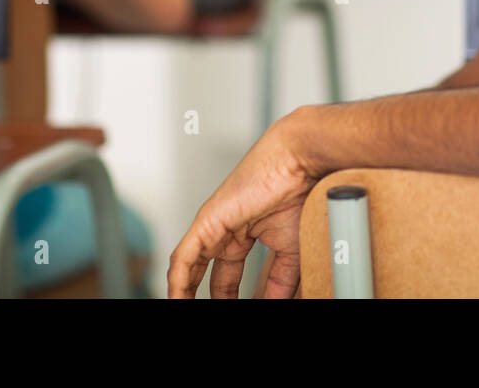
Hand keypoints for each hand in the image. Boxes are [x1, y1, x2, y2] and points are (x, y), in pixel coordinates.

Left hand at [167, 110, 320, 298]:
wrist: (298, 163)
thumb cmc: (302, 191)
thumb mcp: (292, 249)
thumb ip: (281, 280)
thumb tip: (274, 303)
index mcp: (247, 234)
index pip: (230, 276)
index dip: (233, 298)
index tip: (241, 309)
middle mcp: (227, 230)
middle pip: (209, 275)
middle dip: (211, 299)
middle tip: (209, 314)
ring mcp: (214, 226)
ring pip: (190, 269)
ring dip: (186, 294)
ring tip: (184, 310)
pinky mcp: (205, 222)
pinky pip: (183, 260)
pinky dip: (178, 284)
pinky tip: (177, 300)